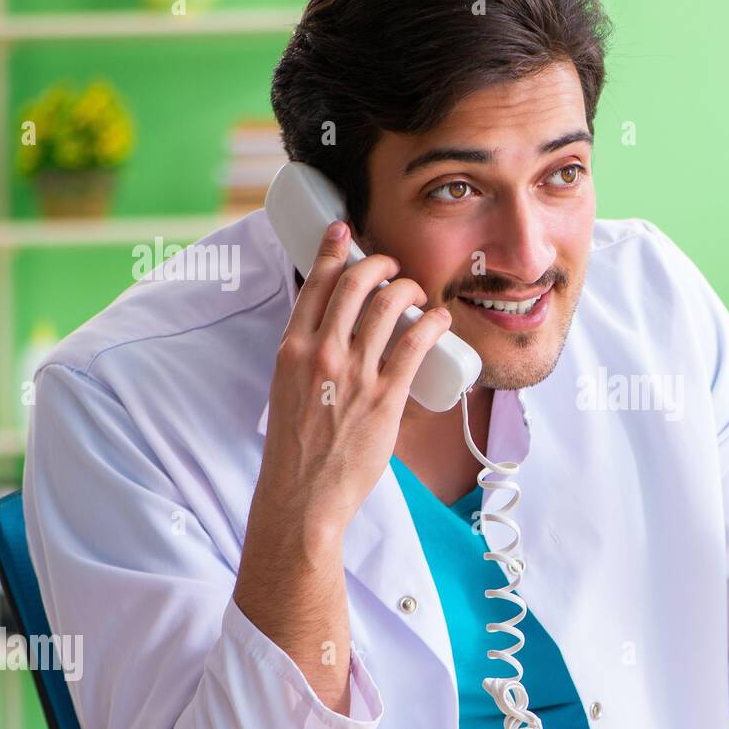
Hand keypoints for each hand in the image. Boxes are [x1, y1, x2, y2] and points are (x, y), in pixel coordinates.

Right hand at [250, 219, 450, 544]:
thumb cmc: (297, 448)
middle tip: (393, 268)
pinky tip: (440, 319)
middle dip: (380, 264)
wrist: (302, 496)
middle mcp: (321, 354)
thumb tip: (338, 336)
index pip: (316, 283)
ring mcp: (355, 374)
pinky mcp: (385, 397)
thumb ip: (309, 359)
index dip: (334, 249)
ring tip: (418, 293)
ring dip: (409, 288)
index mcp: (291, 349)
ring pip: (389, 305)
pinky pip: (416, 344)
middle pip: (356, 284)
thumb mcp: (288, 389)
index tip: (346, 232)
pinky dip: (433, 323)